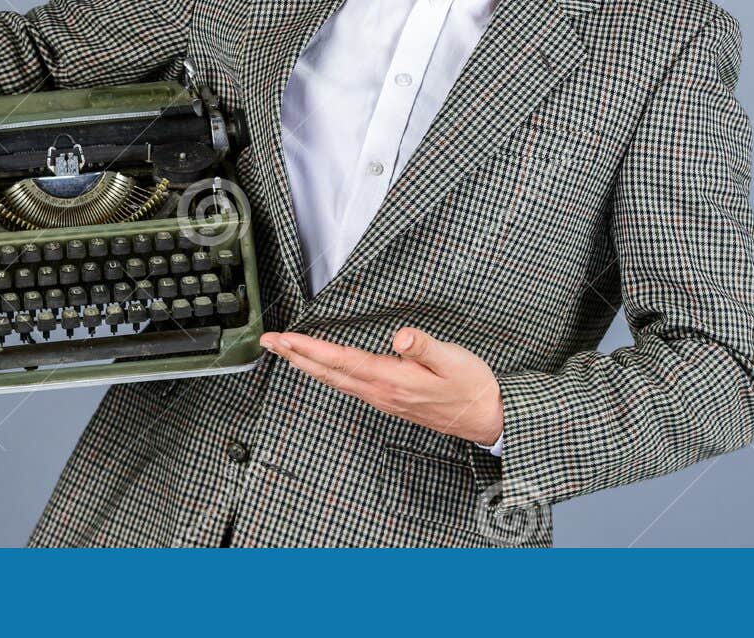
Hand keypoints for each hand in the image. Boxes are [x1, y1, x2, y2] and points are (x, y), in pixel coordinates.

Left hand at [260, 327, 502, 445]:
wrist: (485, 418)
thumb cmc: (471, 386)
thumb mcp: (454, 360)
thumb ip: (425, 347)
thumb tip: (401, 336)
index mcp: (392, 379)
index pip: (341, 360)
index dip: (309, 348)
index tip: (284, 338)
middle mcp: (380, 392)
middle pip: (328, 373)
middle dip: (295, 356)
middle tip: (268, 342)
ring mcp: (382, 399)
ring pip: (334, 381)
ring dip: (307, 364)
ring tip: (286, 351)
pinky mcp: (388, 400)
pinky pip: (347, 385)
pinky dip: (326, 373)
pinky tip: (322, 367)